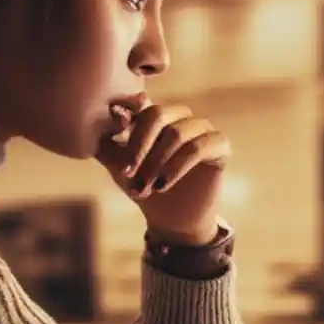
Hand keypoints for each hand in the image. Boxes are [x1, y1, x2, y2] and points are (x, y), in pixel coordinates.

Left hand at [96, 94, 230, 245]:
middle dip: (140, 146)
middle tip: (128, 173)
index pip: (141, 103)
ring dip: (157, 163)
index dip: (127, 121)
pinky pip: (198, 148)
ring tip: (146, 187)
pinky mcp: (220, 146)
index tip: (115, 141)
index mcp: (157, 115)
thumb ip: (107, 141)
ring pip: (177, 133)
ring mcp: (203, 129)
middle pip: (158, 114)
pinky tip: (164, 186)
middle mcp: (181, 117)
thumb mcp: (118, 164)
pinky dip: (177, 168)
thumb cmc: (143, 187)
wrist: (171, 220)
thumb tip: (103, 117)